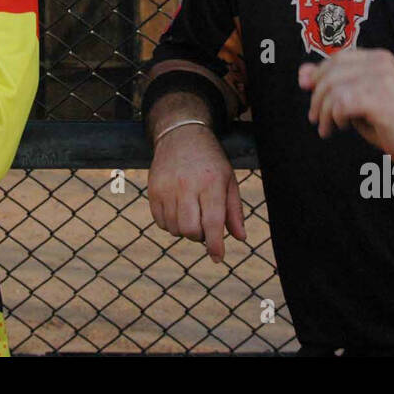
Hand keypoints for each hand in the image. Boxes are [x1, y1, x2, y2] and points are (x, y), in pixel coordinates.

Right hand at [148, 123, 245, 262]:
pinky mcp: (153, 190)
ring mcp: (167, 188)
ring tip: (191, 215)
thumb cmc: (210, 161)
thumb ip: (234, 210)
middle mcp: (187, 185)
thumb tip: (240, 238)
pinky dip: (170, 224)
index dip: (215, 244)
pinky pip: (160, 222)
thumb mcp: (229, 180)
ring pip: (174, 228)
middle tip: (205, 226)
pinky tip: (178, 211)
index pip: (213, 221)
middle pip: (191, 229)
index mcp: (211, 182)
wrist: (181, 136)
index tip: (218, 257)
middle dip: (200, 236)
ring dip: (185, 230)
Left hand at [297, 48, 393, 164]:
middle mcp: (381, 63)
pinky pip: (342, 103)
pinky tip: (342, 126)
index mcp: (378, 58)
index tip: (310, 93)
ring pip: (333, 89)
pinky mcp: (381, 99)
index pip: (336, 58)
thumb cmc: (393, 121)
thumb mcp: (359, 98)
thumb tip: (302, 74)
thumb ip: (333, 83)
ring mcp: (383, 79)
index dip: (318, 75)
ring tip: (327, 128)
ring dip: (324, 112)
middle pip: (331, 73)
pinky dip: (335, 117)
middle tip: (316, 118)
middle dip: (317, 98)